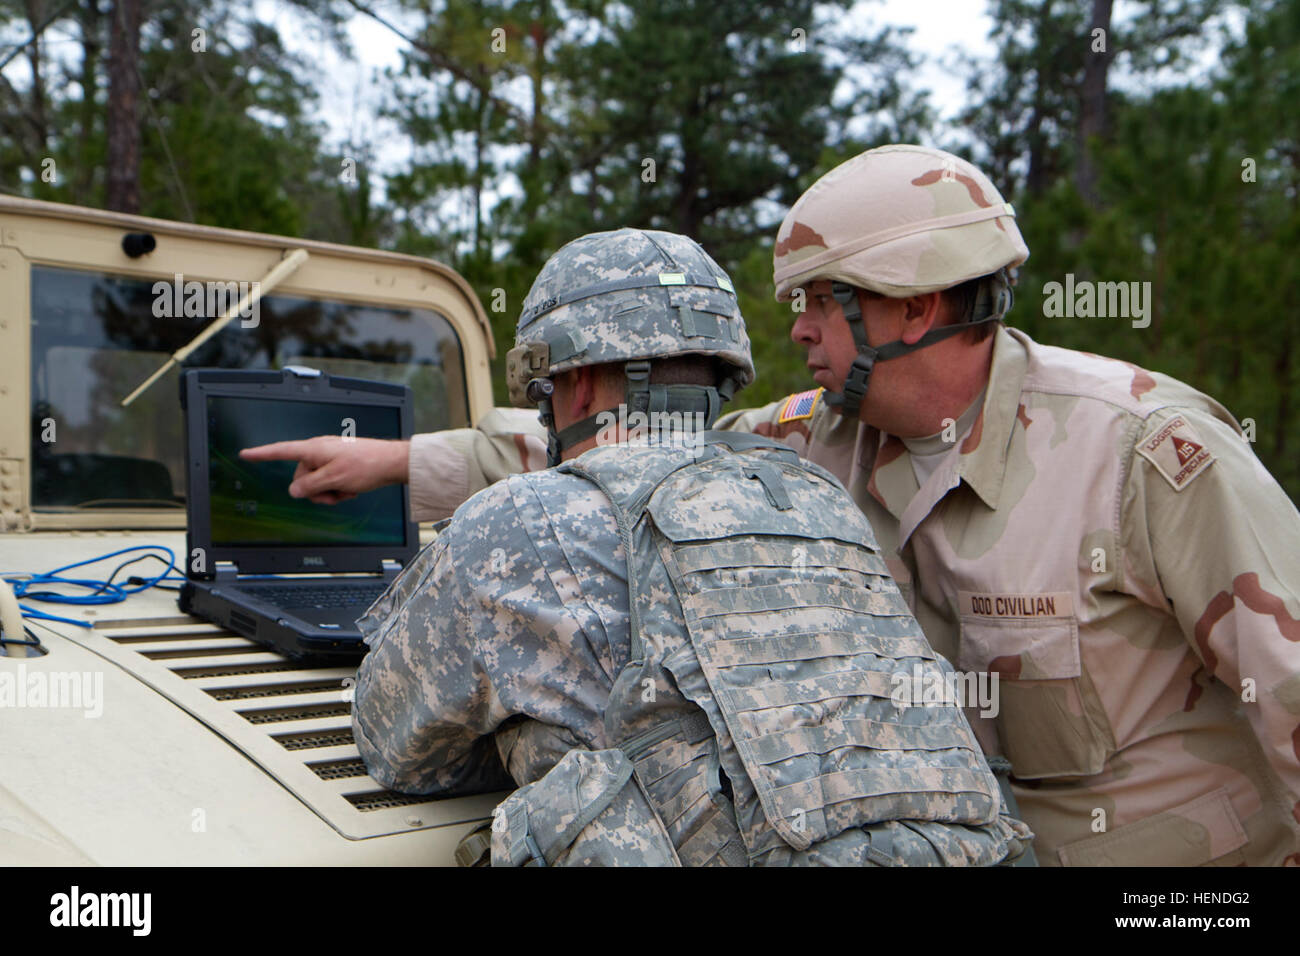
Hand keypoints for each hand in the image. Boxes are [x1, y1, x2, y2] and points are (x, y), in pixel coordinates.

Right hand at [239, 436, 409, 503]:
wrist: (392, 463)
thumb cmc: (366, 466)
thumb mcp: (333, 481)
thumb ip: (309, 487)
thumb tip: (294, 491)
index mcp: (313, 449)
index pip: (281, 451)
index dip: (261, 454)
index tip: (245, 454)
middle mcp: (319, 451)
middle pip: (301, 477)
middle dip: (316, 491)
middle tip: (336, 494)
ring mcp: (330, 458)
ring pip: (317, 483)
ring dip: (330, 492)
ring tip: (347, 491)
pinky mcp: (339, 464)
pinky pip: (330, 481)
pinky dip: (339, 488)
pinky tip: (352, 489)